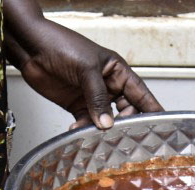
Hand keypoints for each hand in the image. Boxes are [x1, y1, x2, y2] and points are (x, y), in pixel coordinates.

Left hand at [7, 20, 162, 128]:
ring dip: (103, 131)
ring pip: (105, 120)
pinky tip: (77, 131)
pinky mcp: (76, 105)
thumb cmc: (62, 46)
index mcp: (117, 72)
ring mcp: (92, 97)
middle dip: (126, 125)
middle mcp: (108, 85)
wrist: (32, 48)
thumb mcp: (86, 69)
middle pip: (126, 111)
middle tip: (125, 138)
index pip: (141, 94)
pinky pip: (86, 123)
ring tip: (100, 138)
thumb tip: (107, 124)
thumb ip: (98, 98)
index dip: (152, 109)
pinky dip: (83, 129)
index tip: (162, 126)